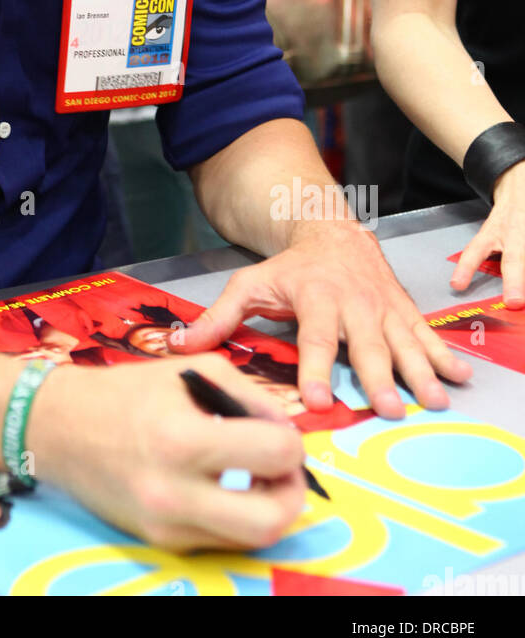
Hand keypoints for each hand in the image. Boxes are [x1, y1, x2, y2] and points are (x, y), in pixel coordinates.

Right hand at [31, 352, 305, 551]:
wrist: (57, 427)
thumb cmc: (125, 392)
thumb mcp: (190, 369)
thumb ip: (248, 395)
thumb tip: (287, 430)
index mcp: (182, 439)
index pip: (273, 455)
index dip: (291, 442)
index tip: (280, 433)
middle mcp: (173, 493)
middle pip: (270, 520)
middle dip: (291, 493)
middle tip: (282, 469)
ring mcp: (166, 527)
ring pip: (250, 540)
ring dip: (268, 508)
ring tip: (256, 477)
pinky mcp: (160, 543)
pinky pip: (219, 539)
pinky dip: (233, 515)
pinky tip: (221, 485)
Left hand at [169, 219, 472, 419]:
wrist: (331, 230)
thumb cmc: (289, 267)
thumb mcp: (249, 284)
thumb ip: (217, 318)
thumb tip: (177, 347)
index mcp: (316, 297)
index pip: (315, 337)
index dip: (315, 368)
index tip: (315, 399)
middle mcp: (354, 302)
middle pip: (367, 344)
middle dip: (378, 376)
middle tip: (387, 408)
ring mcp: (383, 307)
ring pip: (403, 341)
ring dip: (418, 371)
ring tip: (431, 400)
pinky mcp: (402, 310)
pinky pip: (426, 335)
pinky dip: (444, 356)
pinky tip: (459, 378)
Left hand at [451, 160, 524, 306]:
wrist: (520, 189)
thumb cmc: (506, 220)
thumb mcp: (491, 233)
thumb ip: (483, 256)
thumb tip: (465, 286)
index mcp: (492, 234)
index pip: (475, 252)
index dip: (466, 268)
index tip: (457, 285)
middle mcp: (513, 234)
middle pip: (515, 259)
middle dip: (513, 282)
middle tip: (513, 303)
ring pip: (524, 258)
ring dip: (524, 278)